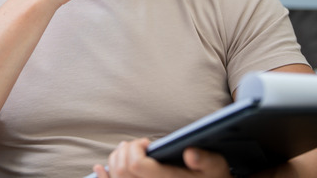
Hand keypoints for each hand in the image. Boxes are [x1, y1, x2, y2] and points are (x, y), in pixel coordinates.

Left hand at [92, 139, 232, 177]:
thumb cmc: (213, 177)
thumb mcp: (216, 167)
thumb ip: (206, 159)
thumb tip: (190, 153)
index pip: (136, 165)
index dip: (136, 149)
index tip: (146, 142)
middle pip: (122, 170)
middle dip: (125, 151)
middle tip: (138, 144)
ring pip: (116, 177)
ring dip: (115, 160)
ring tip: (127, 151)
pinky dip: (104, 177)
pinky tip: (101, 168)